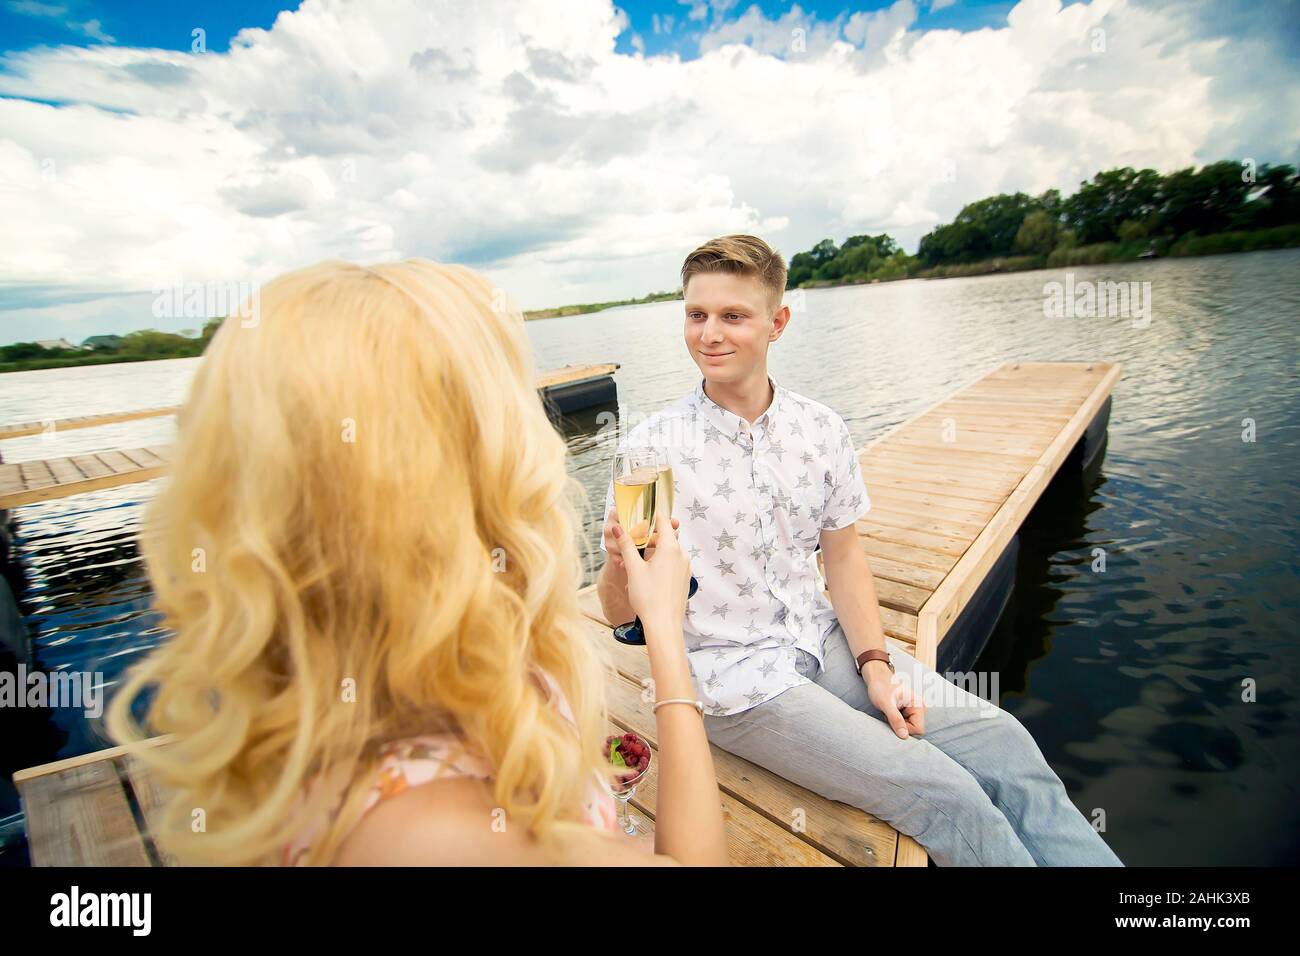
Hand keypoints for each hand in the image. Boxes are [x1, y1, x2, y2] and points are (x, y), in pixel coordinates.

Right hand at [609, 510, 690, 634]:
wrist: (664, 625)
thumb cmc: (648, 597)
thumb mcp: (633, 569)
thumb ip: (627, 545)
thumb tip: (617, 528)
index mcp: (671, 548)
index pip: (663, 521)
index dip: (651, 516)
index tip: (639, 515)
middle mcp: (682, 554)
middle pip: (666, 536)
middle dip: (648, 537)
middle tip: (632, 542)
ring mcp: (685, 567)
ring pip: (669, 551)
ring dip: (653, 552)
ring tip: (635, 563)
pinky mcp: (685, 578)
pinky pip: (672, 563)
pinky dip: (660, 563)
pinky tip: (646, 575)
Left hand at [864, 663, 924, 738]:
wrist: (876, 678)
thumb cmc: (880, 687)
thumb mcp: (886, 704)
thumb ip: (895, 719)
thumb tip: (904, 736)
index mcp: (919, 705)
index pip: (918, 729)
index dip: (904, 729)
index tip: (892, 719)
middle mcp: (920, 708)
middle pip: (914, 730)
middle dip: (900, 726)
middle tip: (890, 715)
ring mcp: (915, 710)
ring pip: (908, 728)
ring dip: (897, 724)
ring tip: (890, 713)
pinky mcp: (909, 712)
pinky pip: (904, 724)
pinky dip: (896, 722)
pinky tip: (891, 713)